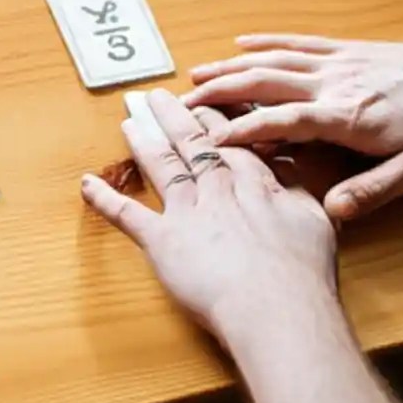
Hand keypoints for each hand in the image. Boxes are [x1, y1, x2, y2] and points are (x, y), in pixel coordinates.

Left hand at [81, 90, 336, 338]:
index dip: (217, 122)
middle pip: (194, 144)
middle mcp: (219, 189)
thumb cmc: (302, 275)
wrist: (277, 305)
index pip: (233, 144)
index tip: (207, 105)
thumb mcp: (315, 224)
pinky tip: (87, 183)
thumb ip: (300, 198)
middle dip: (176, 118)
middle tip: (160, 98)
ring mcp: (187, 211)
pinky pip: (127, 214)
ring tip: (129, 119)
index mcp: (257, 185)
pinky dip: (104, 198)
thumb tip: (295, 182)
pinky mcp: (162, 239)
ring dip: (144, 141)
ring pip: (162, 165)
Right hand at [185, 34, 402, 220]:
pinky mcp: (347, 51)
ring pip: (275, 60)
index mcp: (346, 116)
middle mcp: (333, 84)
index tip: (209, 141)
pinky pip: (299, 42)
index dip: (244, 129)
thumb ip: (371, 191)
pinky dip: (268, 41)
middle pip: (265, 82)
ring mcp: (338, 63)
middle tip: (184, 102)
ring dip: (233, 65)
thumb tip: (329, 211)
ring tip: (198, 73)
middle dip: (221, 91)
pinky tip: (243, 43)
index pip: (283, 121)